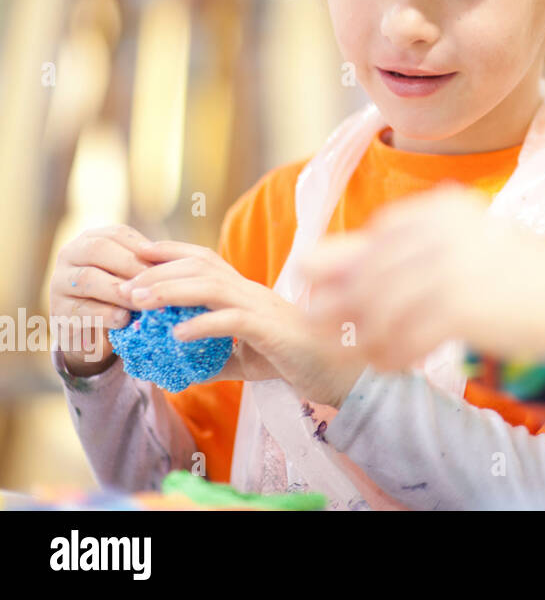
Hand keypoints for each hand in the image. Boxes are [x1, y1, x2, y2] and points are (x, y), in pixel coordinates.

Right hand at [49, 225, 154, 375]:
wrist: (94, 330)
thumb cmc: (121, 294)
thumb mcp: (132, 274)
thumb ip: (148, 265)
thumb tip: (177, 262)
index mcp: (91, 239)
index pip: (117, 234)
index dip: (142, 247)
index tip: (166, 263)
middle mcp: (70, 255)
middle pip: (98, 249)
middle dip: (130, 265)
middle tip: (155, 282)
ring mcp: (59, 282)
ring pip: (87, 278)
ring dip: (119, 290)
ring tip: (142, 302)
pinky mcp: (58, 311)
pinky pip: (81, 309)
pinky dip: (106, 314)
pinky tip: (124, 320)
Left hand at [124, 241, 367, 407]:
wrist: (338, 371)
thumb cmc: (296, 360)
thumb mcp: (247, 359)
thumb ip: (215, 359)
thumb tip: (180, 372)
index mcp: (246, 292)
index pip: (205, 260)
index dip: (170, 253)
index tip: (137, 256)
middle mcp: (252, 291)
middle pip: (201, 266)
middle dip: (158, 272)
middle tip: (125, 286)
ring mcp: (262, 307)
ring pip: (211, 286)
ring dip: (171, 291)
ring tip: (140, 302)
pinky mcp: (271, 329)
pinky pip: (232, 321)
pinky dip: (202, 324)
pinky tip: (177, 334)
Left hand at [300, 184, 544, 388]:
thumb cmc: (532, 275)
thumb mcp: (473, 244)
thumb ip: (421, 249)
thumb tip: (362, 260)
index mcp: (444, 211)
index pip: (382, 233)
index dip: (351, 260)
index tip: (330, 282)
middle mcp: (438, 234)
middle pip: (371, 270)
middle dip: (338, 300)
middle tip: (315, 322)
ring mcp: (444, 270)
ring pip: (380, 308)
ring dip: (364, 335)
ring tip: (360, 352)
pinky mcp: (454, 307)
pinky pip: (403, 338)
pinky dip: (391, 356)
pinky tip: (391, 366)